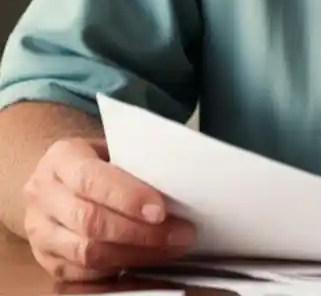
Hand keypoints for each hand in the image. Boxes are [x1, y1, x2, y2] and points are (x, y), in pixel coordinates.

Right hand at [22, 137, 195, 281]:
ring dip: (134, 255)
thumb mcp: (115, 150)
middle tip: (180, 235)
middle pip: (89, 221)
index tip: (161, 211)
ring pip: (85, 252)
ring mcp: (38, 228)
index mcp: (61, 158)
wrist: (60, 179)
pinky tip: (142, 262)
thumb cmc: (100, 162)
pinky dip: (114, 270)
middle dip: (141, 233)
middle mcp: (43, 193)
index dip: (127, 197)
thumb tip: (180, 190)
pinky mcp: (43, 256)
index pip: (91, 179)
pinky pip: (79, 273)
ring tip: (169, 249)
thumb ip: (137, 166)